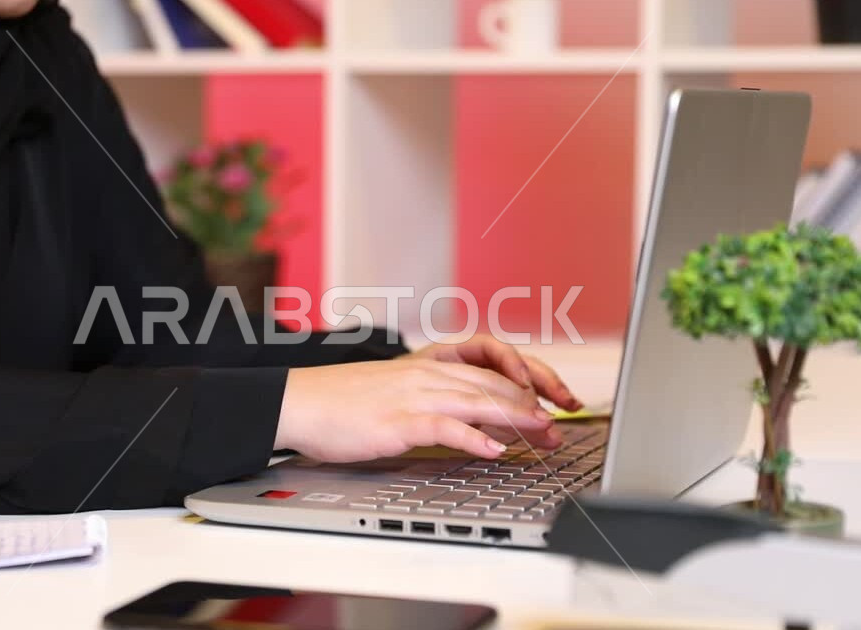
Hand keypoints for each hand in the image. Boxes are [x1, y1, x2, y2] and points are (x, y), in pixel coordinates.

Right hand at [275, 359, 558, 462]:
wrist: (300, 402)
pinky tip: (493, 450)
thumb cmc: (343, 401)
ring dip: (516, 418)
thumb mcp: (396, 390)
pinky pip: (444, 427)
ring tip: (543, 433)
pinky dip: (473, 438)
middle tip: (560, 427)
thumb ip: (434, 398)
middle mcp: (428, 374)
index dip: (530, 380)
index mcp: (430, 363)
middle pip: (495, 383)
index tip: (555, 400)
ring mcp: (415, 395)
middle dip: (533, 404)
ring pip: (478, 400)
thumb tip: (469, 420)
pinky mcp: (399, 420)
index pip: (493, 363)